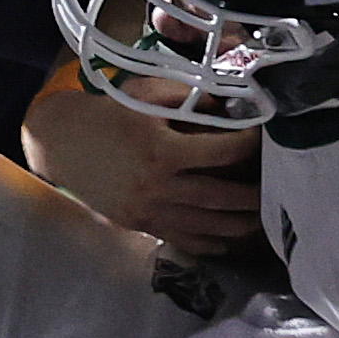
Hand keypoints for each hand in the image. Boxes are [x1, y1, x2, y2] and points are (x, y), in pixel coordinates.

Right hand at [21, 83, 263, 257]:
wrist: (61, 142)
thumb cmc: (107, 111)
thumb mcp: (145, 93)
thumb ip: (189, 97)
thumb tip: (228, 106)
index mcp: (162, 151)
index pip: (222, 153)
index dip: (248, 145)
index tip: (262, 138)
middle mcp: (158, 187)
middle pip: (221, 197)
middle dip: (253, 194)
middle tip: (277, 187)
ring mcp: (148, 211)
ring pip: (206, 226)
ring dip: (238, 224)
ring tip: (262, 217)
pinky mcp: (139, 224)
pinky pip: (182, 240)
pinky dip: (209, 243)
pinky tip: (228, 240)